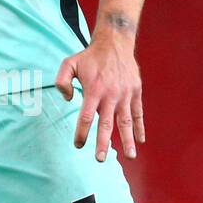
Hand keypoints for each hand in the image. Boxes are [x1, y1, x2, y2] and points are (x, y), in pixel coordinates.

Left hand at [54, 36, 144, 160]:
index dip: (82, 132)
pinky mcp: (135, 91)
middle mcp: (110, 94)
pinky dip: (139, 126)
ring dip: (127, 140)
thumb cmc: (90, 56)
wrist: (115, 42)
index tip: (78, 145)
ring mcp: (125, 94)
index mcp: (93, 90)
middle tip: (100, 159)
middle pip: (106, 123)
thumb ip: (61, 81)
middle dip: (103, 143)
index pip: (86, 116)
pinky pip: (138, 112)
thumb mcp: (69, 63)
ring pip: (125, 121)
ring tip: (129, 157)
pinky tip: (140, 140)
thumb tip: (68, 100)